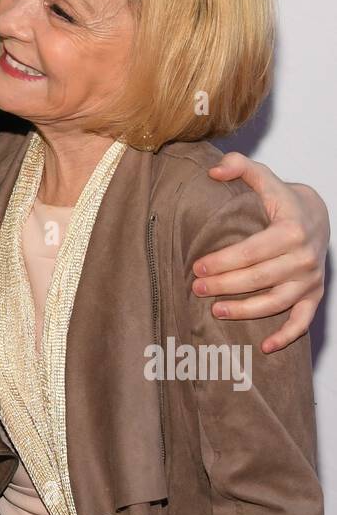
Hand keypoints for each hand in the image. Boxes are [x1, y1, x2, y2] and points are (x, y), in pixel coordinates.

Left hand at [191, 153, 328, 351]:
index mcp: (291, 230)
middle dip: (225, 285)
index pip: (251, 251)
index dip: (223, 261)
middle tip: (196, 287)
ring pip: (276, 302)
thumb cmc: (283, 200)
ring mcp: (310, 279)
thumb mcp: (264, 177)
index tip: (197, 266)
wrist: (317, 216)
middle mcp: (304, 257)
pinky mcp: (314, 295)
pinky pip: (302, 321)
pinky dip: (286, 336)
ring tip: (216, 310)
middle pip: (259, 278)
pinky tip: (265, 347)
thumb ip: (239, 167)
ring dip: (245, 311)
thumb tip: (213, 172)